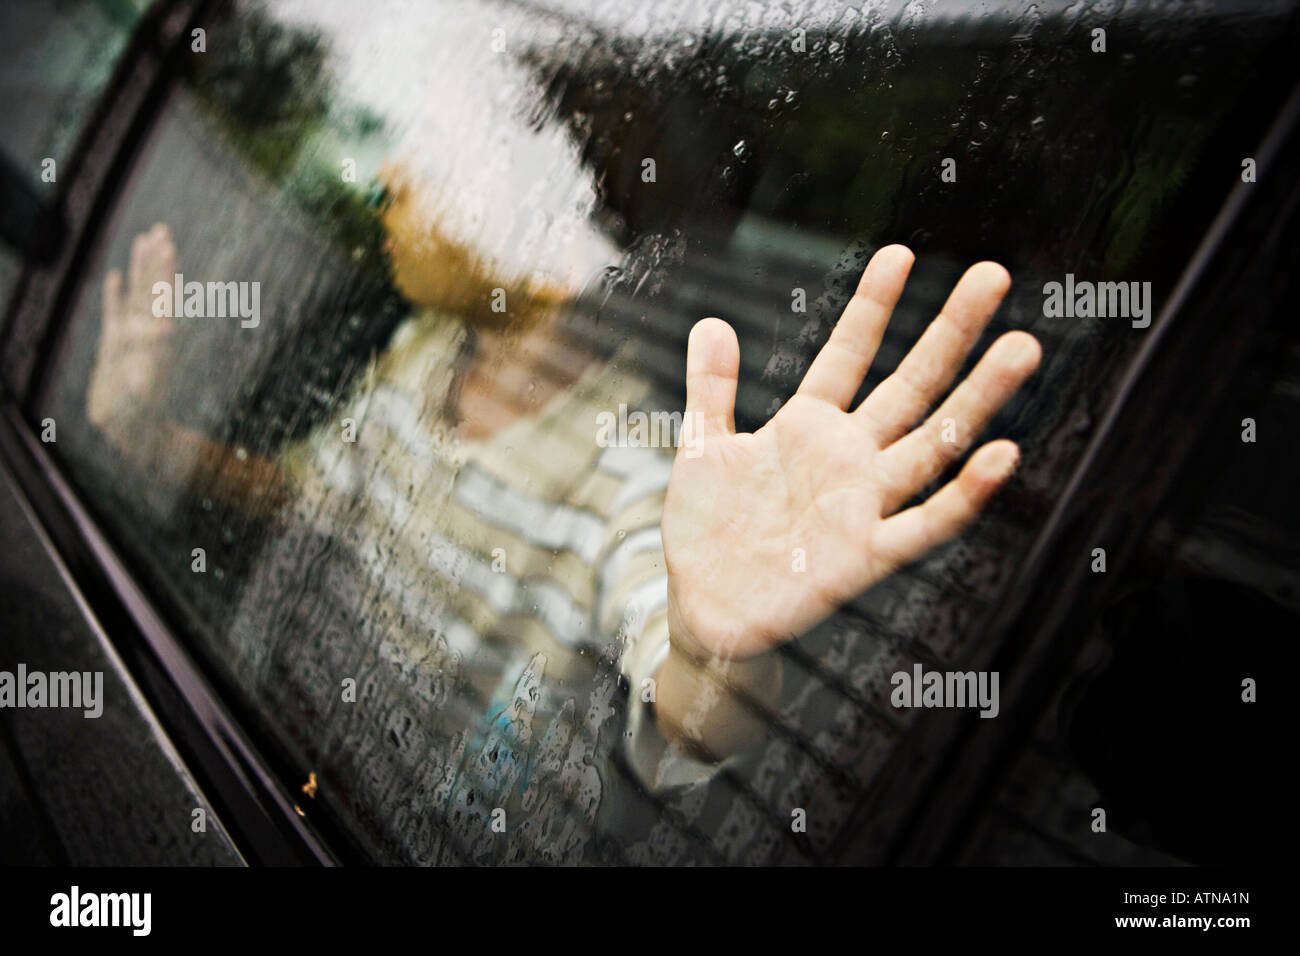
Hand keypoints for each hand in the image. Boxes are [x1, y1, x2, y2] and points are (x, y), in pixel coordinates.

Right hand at [88, 223, 176, 448]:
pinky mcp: (113, 348)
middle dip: (156, 261)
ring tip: (146, 240)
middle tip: (163, 230)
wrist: (130, 433)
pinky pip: (113, 314)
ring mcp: (129, 339)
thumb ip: (150, 361)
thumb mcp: (142, 393)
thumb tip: (164, 331)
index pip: (161, 299)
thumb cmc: (136, 419)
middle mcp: (145, 335)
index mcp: (155, 342)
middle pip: (151, 290)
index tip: (167, 246)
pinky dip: (113, 295)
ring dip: (140, 269)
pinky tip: (114, 276)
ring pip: (135, 296)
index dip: (163, 273)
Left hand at [662, 245, 1040, 664]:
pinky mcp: (866, 557)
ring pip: (932, 443)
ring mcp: (861, 506)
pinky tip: (1001, 455)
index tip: (901, 253)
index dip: (872, 308)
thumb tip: (712, 321)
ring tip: (1021, 346)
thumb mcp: (704, 449)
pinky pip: (925, 523)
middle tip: (993, 275)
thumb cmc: (707, 534)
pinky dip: (964, 494)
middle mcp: (846, 460)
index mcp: (806, 429)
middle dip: (949, 332)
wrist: (704, 614)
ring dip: (976, 399)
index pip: (848, 356)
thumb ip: (712, 389)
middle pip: (909, 386)